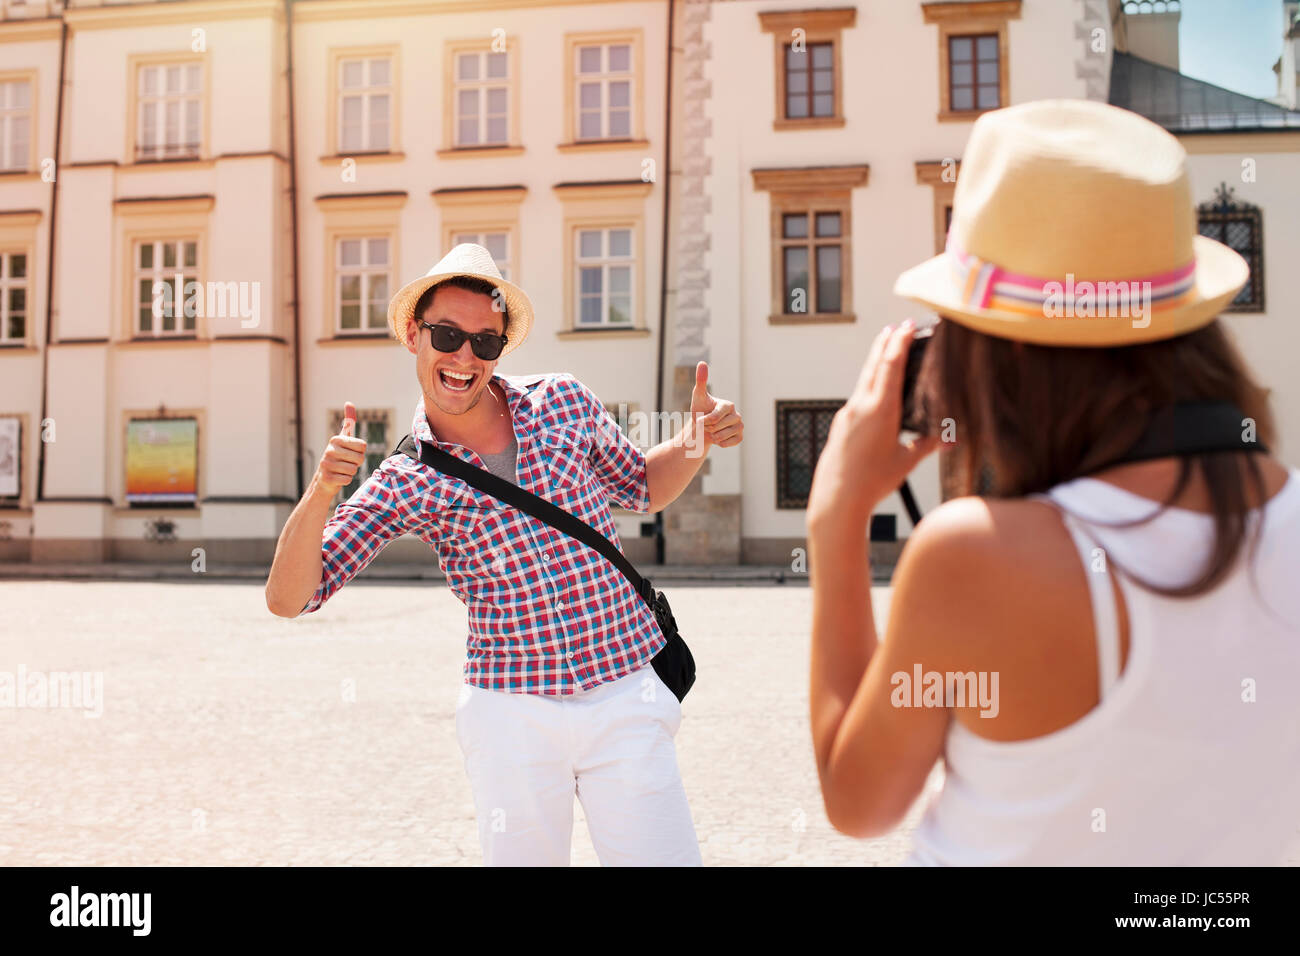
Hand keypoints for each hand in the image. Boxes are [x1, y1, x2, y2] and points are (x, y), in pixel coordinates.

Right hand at [314, 401, 367, 493]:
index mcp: (336, 439)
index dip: (360, 451)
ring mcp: (326, 464)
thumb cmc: (338, 456)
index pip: (362, 446)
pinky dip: (345, 480)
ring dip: (351, 472)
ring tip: (341, 470)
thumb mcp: (343, 439)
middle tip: (346, 462)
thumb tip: (349, 402)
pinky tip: (337, 478)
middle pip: (360, 458)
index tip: (350, 452)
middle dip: (356, 463)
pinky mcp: (327, 478)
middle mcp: (329, 450)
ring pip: (354, 470)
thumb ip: (348, 422)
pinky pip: (348, 480)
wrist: (324, 478)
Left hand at [689, 361, 743, 448]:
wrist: (702, 428)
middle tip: (707, 424)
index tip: (700, 420)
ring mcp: (739, 426)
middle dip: (707, 428)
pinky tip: (718, 437)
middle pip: (718, 427)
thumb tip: (702, 363)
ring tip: (712, 431)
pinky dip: (720, 443)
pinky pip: (729, 443)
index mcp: (728, 405)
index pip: (715, 416)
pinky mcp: (740, 437)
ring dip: (713, 436)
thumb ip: (701, 380)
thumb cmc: (700, 411)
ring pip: (722, 436)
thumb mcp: (698, 396)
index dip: (705, 421)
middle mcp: (737, 415)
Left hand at [807, 321, 938, 526]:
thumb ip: (927, 445)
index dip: (900, 342)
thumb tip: (949, 439)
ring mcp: (847, 414)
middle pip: (874, 364)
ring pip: (864, 379)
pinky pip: (858, 396)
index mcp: (881, 409)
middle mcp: (860, 406)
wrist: (836, 499)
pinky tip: (875, 388)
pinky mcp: (841, 424)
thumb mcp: (906, 461)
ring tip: (885, 348)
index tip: (907, 325)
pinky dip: (869, 384)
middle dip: (885, 343)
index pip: (891, 365)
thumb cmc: (872, 482)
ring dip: (876, 361)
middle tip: (895, 326)